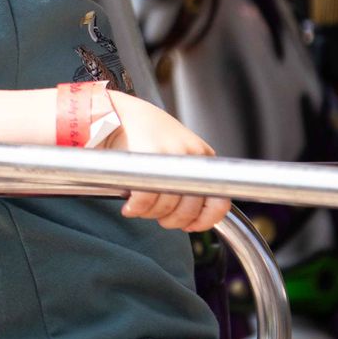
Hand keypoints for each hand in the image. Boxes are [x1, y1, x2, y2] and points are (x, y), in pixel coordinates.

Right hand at [108, 92, 231, 232]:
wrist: (118, 112)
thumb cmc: (145, 135)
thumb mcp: (177, 153)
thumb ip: (187, 178)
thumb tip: (191, 217)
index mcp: (202, 157)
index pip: (219, 201)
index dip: (205, 220)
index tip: (190, 226)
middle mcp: (192, 156)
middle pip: (189, 208)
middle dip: (171, 220)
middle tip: (156, 216)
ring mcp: (172, 154)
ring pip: (167, 205)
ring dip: (150, 214)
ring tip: (139, 207)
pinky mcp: (149, 155)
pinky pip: (146, 197)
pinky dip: (136, 208)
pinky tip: (130, 207)